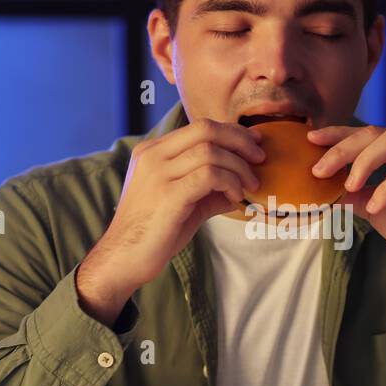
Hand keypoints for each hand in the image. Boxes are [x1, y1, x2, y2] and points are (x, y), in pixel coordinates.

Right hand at [76, 118, 263, 324]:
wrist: (125, 259)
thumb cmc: (155, 232)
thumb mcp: (185, 202)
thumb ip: (210, 188)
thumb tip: (243, 183)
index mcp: (153, 151)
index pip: (200, 126)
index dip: (232, 132)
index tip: (254, 144)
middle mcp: (152, 156)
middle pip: (206, 129)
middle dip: (240, 141)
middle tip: (260, 159)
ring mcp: (158, 174)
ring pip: (210, 151)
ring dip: (239, 167)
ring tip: (250, 186)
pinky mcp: (167, 195)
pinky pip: (209, 175)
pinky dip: (230, 182)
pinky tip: (236, 196)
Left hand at [308, 124, 385, 314]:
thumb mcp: (371, 205)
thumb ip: (349, 192)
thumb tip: (317, 185)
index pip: (365, 133)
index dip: (337, 134)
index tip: (311, 140)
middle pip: (375, 133)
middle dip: (343, 149)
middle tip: (320, 170)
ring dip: (364, 162)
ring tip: (349, 186)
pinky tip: (375, 207)